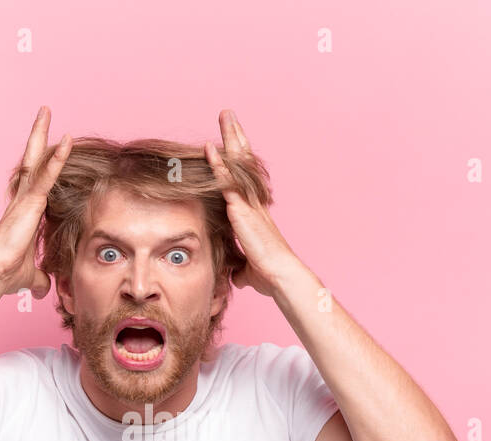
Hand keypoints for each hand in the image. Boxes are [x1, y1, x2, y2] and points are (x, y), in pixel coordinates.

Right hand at [0, 106, 72, 297]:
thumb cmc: (6, 274)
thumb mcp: (29, 276)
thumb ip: (38, 278)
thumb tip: (44, 290)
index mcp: (23, 212)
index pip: (34, 182)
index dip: (41, 165)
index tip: (47, 149)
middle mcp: (22, 200)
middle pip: (31, 161)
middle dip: (37, 137)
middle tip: (43, 115)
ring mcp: (25, 199)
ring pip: (36, 160)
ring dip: (41, 134)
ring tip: (47, 111)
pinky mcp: (31, 202)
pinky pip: (46, 175)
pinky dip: (57, 159)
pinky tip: (67, 141)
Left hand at [204, 110, 297, 296]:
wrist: (280, 276)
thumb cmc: (268, 275)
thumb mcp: (248, 269)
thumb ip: (240, 267)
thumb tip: (235, 274)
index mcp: (255, 212)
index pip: (244, 178)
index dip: (238, 159)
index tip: (232, 141)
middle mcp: (253, 202)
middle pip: (244, 161)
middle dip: (236, 137)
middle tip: (228, 115)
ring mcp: (248, 203)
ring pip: (238, 163)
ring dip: (231, 138)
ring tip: (225, 114)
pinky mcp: (241, 211)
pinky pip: (227, 183)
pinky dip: (218, 165)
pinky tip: (210, 148)